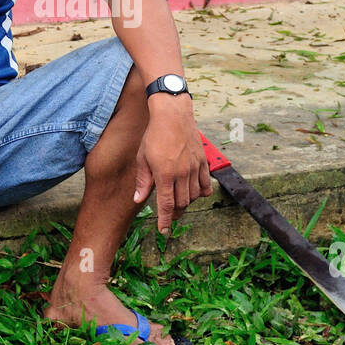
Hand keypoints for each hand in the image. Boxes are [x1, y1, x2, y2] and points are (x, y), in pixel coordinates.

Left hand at [133, 96, 213, 234]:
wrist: (173, 115)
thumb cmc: (154, 135)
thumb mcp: (142, 158)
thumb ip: (143, 181)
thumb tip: (138, 199)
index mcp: (164, 174)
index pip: (166, 205)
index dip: (165, 220)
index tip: (163, 230)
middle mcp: (181, 173)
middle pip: (182, 203)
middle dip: (175, 213)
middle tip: (169, 215)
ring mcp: (194, 167)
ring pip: (195, 196)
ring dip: (187, 203)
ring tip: (180, 203)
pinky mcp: (202, 161)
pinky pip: (205, 183)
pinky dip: (201, 192)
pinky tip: (196, 193)